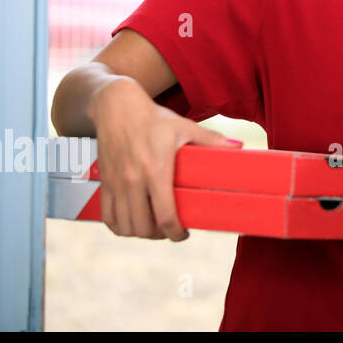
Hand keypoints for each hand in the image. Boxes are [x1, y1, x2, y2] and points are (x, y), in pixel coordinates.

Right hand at [90, 76, 241, 240]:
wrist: (117, 108)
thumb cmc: (153, 118)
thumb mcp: (185, 126)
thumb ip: (211, 139)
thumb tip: (237, 146)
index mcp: (155, 170)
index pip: (164, 215)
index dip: (176, 232)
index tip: (184, 234)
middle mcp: (133, 180)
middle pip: (143, 227)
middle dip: (160, 235)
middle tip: (171, 230)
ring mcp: (116, 184)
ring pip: (124, 226)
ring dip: (140, 233)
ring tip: (154, 227)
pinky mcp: (105, 183)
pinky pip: (108, 217)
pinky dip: (120, 227)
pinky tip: (132, 222)